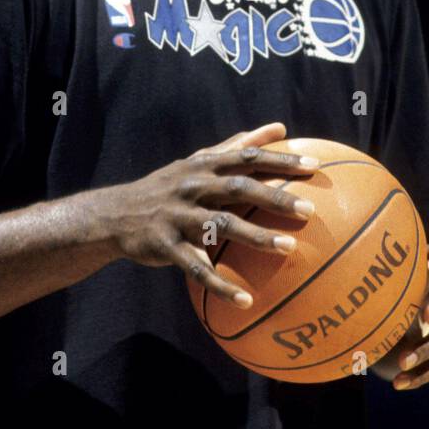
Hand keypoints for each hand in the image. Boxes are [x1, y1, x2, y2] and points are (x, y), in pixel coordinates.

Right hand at [96, 122, 315, 308]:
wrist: (114, 214)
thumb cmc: (168, 186)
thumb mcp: (198, 161)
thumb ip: (238, 144)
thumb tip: (280, 127)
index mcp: (203, 165)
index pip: (247, 158)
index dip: (280, 161)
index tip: (314, 167)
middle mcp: (192, 186)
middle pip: (238, 188)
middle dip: (274, 198)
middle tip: (309, 211)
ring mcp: (177, 216)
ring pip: (220, 225)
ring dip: (256, 237)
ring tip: (289, 249)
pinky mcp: (165, 245)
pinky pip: (196, 268)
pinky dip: (220, 285)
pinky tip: (246, 301)